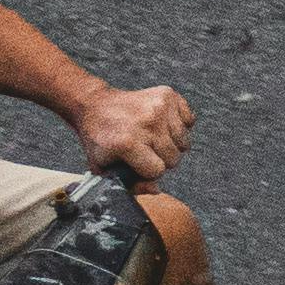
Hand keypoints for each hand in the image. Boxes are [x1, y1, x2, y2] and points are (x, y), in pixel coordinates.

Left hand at [70, 82, 193, 179]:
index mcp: (127, 143)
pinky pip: (190, 119)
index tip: (136, 161)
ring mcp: (159, 107)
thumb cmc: (99, 138)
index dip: (148, 170)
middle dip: (161, 158)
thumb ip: (130, 184)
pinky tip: (162, 123)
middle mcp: (146, 123)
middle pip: (174, 158)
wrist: (94, 105)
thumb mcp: (104, 167)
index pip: (158, 171)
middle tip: (144, 149)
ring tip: (152, 136)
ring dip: (171, 143)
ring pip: (184, 142)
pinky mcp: (168, 95)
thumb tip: (156, 189)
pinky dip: (180, 124)